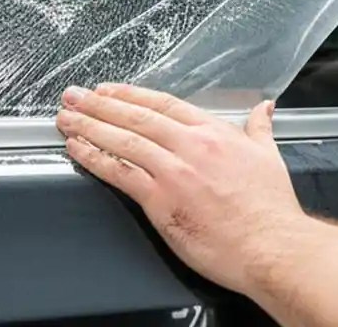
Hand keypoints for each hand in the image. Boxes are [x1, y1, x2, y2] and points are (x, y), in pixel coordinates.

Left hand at [57, 84, 308, 296]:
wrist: (271, 245)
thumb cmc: (271, 208)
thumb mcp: (269, 156)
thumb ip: (259, 129)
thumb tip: (264, 108)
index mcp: (214, 132)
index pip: (163, 104)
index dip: (130, 95)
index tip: (107, 90)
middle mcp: (190, 145)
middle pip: (136, 117)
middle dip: (99, 104)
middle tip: (73, 96)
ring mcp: (173, 171)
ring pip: (122, 141)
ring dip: (89, 127)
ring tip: (66, 119)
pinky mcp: (161, 200)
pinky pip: (120, 173)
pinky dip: (94, 159)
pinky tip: (77, 150)